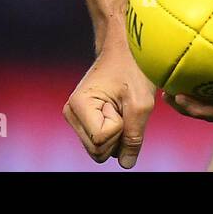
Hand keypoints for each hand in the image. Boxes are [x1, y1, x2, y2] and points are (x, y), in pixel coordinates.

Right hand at [63, 36, 156, 168]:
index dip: (121, 126)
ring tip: (120, 105)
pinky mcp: (84, 120)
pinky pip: (102, 141)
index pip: (102, 139)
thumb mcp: (141, 103)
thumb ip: (134, 137)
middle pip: (98, 150)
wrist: (127, 49)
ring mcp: (76, 118)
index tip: (122, 101)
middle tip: (123, 104)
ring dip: (118, 132)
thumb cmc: (134, 69)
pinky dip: (115, 130)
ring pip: (100, 149)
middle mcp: (71, 113)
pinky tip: (117, 109)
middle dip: (119, 132)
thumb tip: (126, 164)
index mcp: (78, 106)